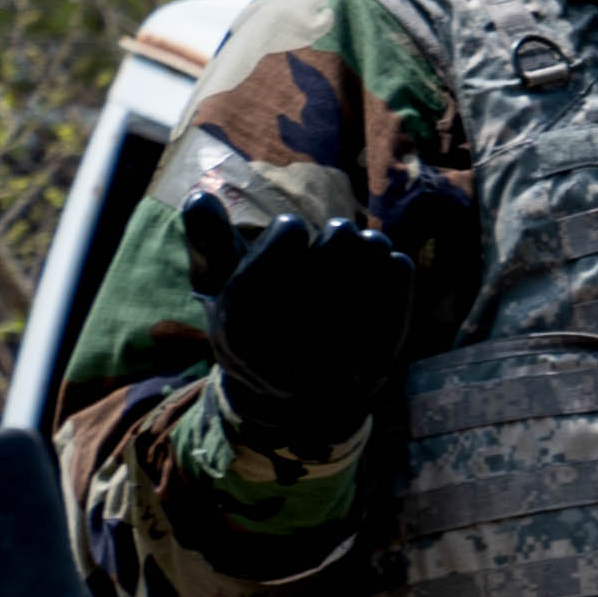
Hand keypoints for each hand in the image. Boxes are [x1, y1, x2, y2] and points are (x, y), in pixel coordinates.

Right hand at [179, 185, 451, 454]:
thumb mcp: (219, 291)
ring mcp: (342, 352)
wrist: (299, 400)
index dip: (289, 230)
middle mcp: (291, 342)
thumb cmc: (253, 328)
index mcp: (242, 326)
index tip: (292, 228)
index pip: (280, 250)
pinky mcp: (381, 356)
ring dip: (369, 245)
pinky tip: (385, 261)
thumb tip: (199, 196)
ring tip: (361, 245)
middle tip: (337, 233)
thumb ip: (208, 245)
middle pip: (336, 243)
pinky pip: (398, 286)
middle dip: (338, 234)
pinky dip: (394, 267)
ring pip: (372, 257)